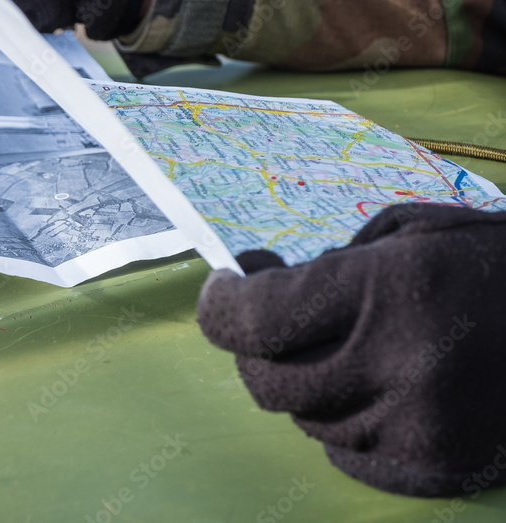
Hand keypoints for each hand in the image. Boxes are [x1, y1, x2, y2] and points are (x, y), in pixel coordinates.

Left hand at [197, 203, 505, 496]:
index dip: (220, 305)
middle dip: (253, 348)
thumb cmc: (485, 259)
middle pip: (267, 381)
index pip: (254, 319)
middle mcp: (398, 366)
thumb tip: (256, 288)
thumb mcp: (404, 233)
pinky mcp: (439, 466)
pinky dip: (341, 423)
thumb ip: (325, 268)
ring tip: (341, 350)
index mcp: (385, 291)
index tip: (223, 286)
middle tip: (269, 320)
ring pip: (305, 418)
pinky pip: (345, 453)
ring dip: (305, 384)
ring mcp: (420, 426)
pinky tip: (368, 390)